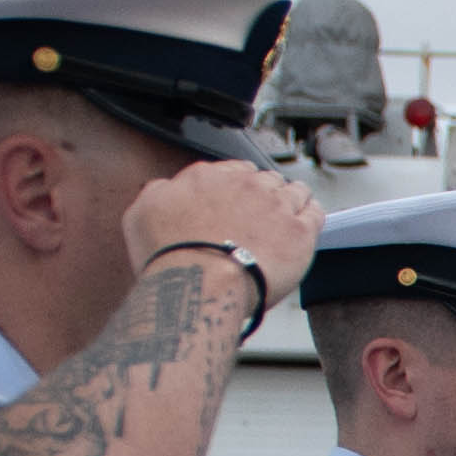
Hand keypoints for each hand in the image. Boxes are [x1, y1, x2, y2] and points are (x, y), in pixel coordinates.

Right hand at [125, 157, 324, 305]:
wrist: (199, 284)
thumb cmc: (168, 258)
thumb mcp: (140, 215)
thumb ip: (157, 193)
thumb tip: (165, 187)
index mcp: (207, 177)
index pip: (233, 171)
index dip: (239, 187)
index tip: (241, 201)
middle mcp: (245, 184)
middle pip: (265, 180)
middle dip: (266, 194)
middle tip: (264, 215)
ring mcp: (275, 205)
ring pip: (293, 191)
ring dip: (293, 199)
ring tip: (292, 214)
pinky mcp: (299, 231)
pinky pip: (315, 213)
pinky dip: (312, 215)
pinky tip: (309, 222)